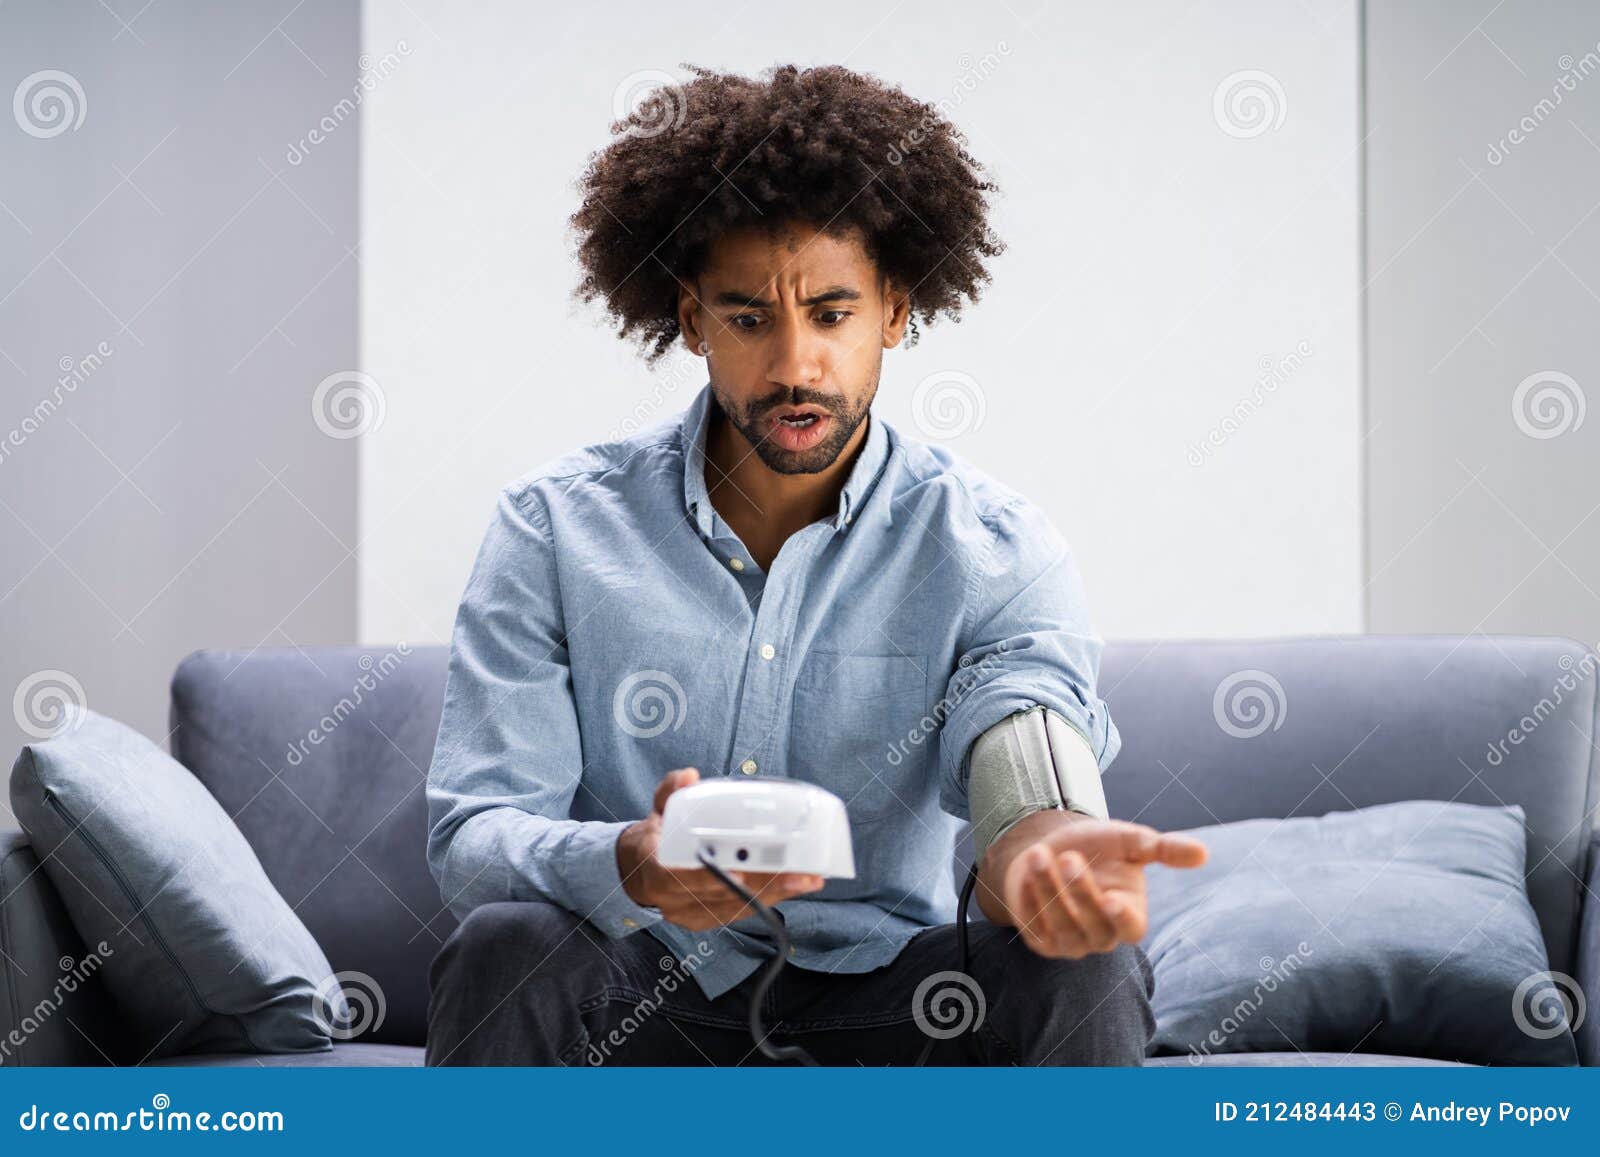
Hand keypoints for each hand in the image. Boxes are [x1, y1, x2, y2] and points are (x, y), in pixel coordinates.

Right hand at [616, 767, 825, 930]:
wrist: (637, 871)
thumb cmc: (656, 837)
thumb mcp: (659, 809)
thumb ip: (672, 792)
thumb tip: (689, 776)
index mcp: (655, 869)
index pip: (678, 877)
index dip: (707, 877)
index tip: (738, 870)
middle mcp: (672, 900)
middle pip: (720, 895)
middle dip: (761, 884)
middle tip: (799, 872)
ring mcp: (689, 915)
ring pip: (735, 908)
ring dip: (774, 893)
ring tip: (807, 878)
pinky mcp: (706, 921)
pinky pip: (741, 913)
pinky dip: (769, 899)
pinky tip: (795, 886)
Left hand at [983, 813, 1207, 958]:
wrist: (1050, 850)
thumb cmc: (1096, 849)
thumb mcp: (1127, 841)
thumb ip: (1162, 849)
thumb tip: (1203, 853)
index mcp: (1129, 914)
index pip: (1132, 928)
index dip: (1123, 917)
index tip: (1113, 898)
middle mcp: (1102, 935)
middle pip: (1094, 925)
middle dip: (1081, 891)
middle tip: (1070, 857)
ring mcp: (1071, 942)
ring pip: (1062, 925)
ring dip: (1050, 890)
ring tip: (1040, 855)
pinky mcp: (1042, 941)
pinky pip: (1036, 926)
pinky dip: (1030, 898)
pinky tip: (1027, 871)